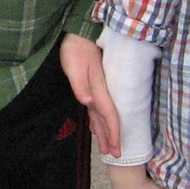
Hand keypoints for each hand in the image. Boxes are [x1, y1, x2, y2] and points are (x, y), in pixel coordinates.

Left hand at [59, 33, 119, 155]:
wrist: (80, 33)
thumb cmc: (75, 49)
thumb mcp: (73, 66)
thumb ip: (80, 85)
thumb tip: (87, 102)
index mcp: (98, 88)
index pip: (108, 114)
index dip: (113, 132)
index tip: (116, 148)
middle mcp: (100, 90)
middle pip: (108, 118)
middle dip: (112, 137)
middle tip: (115, 155)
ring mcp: (97, 88)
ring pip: (103, 114)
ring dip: (105, 130)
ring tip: (108, 147)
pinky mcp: (93, 84)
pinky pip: (98, 107)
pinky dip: (99, 119)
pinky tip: (96, 126)